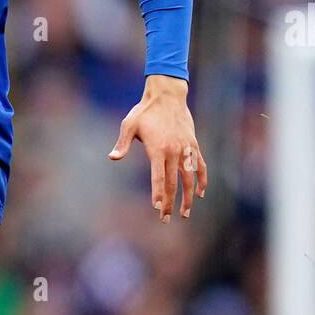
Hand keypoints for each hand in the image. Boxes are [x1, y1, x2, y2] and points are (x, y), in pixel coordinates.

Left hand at [109, 74, 207, 222]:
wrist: (167, 95)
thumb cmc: (145, 110)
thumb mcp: (129, 124)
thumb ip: (122, 143)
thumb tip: (112, 158)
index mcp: (158, 149)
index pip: (159, 177)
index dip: (158, 194)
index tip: (157, 208)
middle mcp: (174, 151)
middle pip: (173, 183)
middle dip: (169, 203)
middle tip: (165, 219)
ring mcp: (186, 149)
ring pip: (189, 179)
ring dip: (188, 197)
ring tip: (185, 213)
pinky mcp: (193, 145)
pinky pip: (200, 166)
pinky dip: (202, 180)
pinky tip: (201, 192)